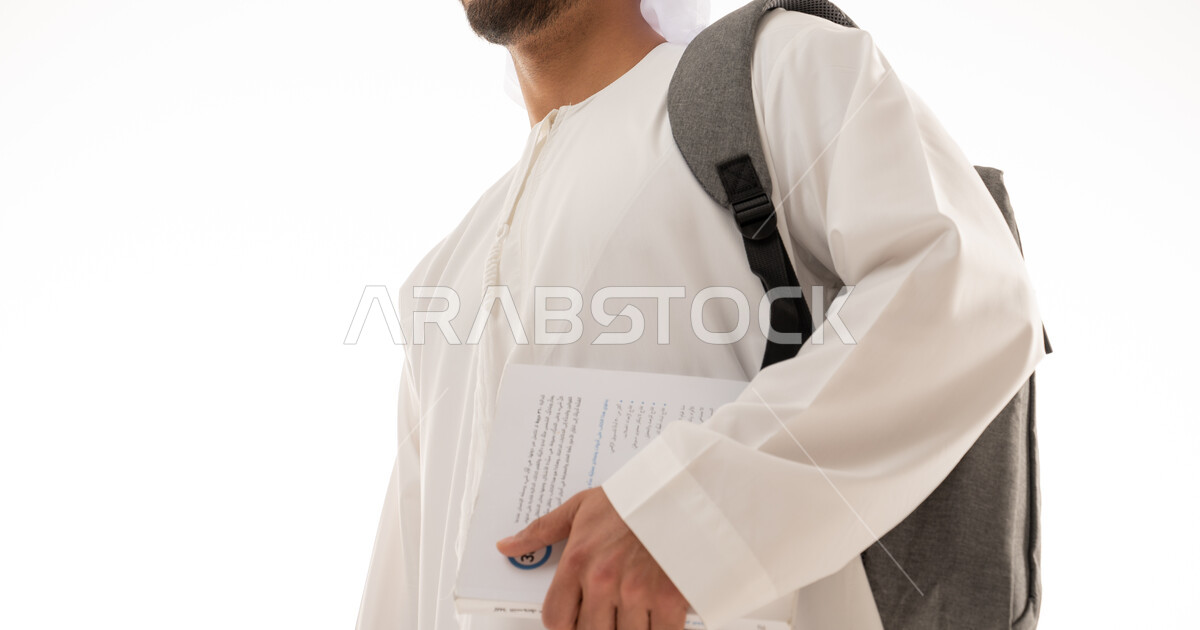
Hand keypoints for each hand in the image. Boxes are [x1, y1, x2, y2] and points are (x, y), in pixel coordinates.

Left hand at [496, 487, 689, 629]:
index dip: (564, 625)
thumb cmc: (629, 498)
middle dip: (598, 628)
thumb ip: (541, 531)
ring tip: (634, 613)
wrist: (677, 487)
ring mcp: (637, 592)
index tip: (575, 619)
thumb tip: (506, 546)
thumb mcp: (579, 507)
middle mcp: (603, 581)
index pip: (556, 619)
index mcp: (578, 561)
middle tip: (610, 613)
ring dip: (628, 629)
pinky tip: (659, 619)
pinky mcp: (670, 598)